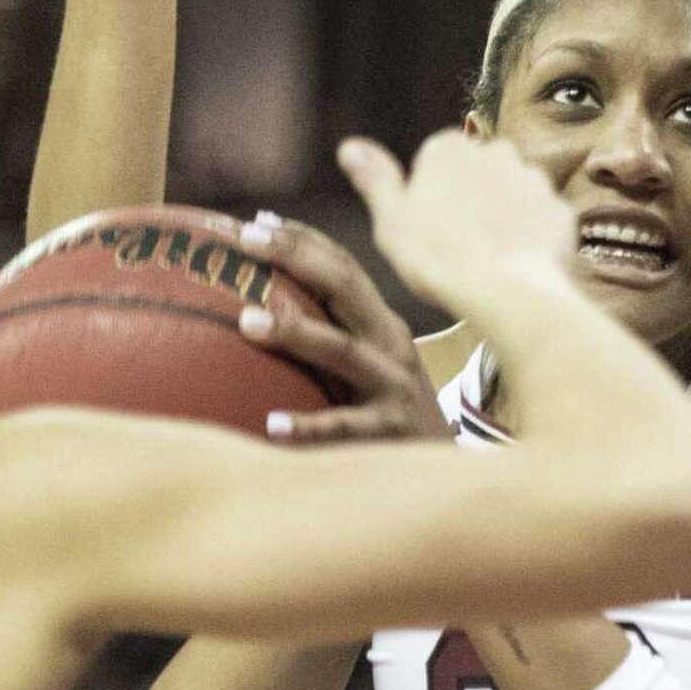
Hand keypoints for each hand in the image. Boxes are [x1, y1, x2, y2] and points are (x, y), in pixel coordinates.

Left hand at [234, 207, 450, 446]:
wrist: (446, 469)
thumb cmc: (389, 412)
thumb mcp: (370, 366)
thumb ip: (326, 338)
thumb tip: (250, 314)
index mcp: (382, 324)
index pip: (344, 268)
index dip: (303, 240)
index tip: (255, 220)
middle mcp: (390, 345)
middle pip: (344, 288)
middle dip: (295, 256)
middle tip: (244, 238)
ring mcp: (393, 386)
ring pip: (343, 351)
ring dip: (296, 332)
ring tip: (247, 322)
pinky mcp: (389, 432)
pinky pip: (344, 427)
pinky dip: (309, 426)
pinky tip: (271, 424)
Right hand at [339, 132, 578, 324]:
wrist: (508, 292)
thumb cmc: (439, 259)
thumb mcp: (391, 221)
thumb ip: (375, 179)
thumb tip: (349, 146)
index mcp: (448, 148)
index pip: (436, 160)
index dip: (430, 196)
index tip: (429, 228)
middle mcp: (495, 152)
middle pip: (477, 172)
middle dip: (471, 198)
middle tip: (458, 244)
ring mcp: (533, 179)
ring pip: (512, 192)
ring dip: (503, 215)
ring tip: (488, 257)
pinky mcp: (560, 208)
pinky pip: (541, 218)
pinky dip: (532, 235)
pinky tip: (518, 262)